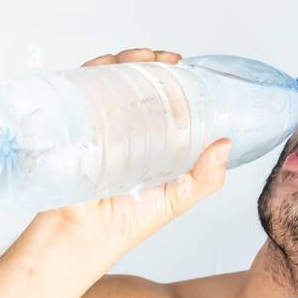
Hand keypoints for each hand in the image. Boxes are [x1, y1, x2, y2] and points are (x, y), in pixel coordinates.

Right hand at [42, 48, 231, 249]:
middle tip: (162, 59)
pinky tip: (104, 68)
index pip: (159, 96)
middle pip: (131, 79)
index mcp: (149, 138)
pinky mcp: (71, 124)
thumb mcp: (178, 199)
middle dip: (146, 60)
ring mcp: (94, 123)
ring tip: (136, 59)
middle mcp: (121, 126)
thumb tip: (226, 144)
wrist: (84, 238)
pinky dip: (89, 73)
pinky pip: (77, 91)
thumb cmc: (127, 223)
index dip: (170, 76)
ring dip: (121, 60)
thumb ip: (205, 178)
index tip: (181, 65)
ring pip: (105, 79)